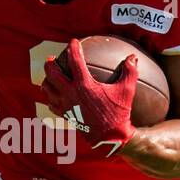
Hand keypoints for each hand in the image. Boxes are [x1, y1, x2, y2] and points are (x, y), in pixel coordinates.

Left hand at [41, 38, 137, 156]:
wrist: (110, 138)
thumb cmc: (119, 113)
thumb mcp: (127, 91)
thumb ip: (130, 72)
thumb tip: (132, 57)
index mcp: (84, 85)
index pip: (75, 61)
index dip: (73, 48)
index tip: (73, 42)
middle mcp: (71, 94)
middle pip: (52, 74)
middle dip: (50, 64)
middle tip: (52, 59)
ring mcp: (66, 106)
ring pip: (47, 89)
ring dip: (46, 81)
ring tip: (49, 76)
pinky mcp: (66, 116)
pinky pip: (52, 104)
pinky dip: (50, 97)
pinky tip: (54, 96)